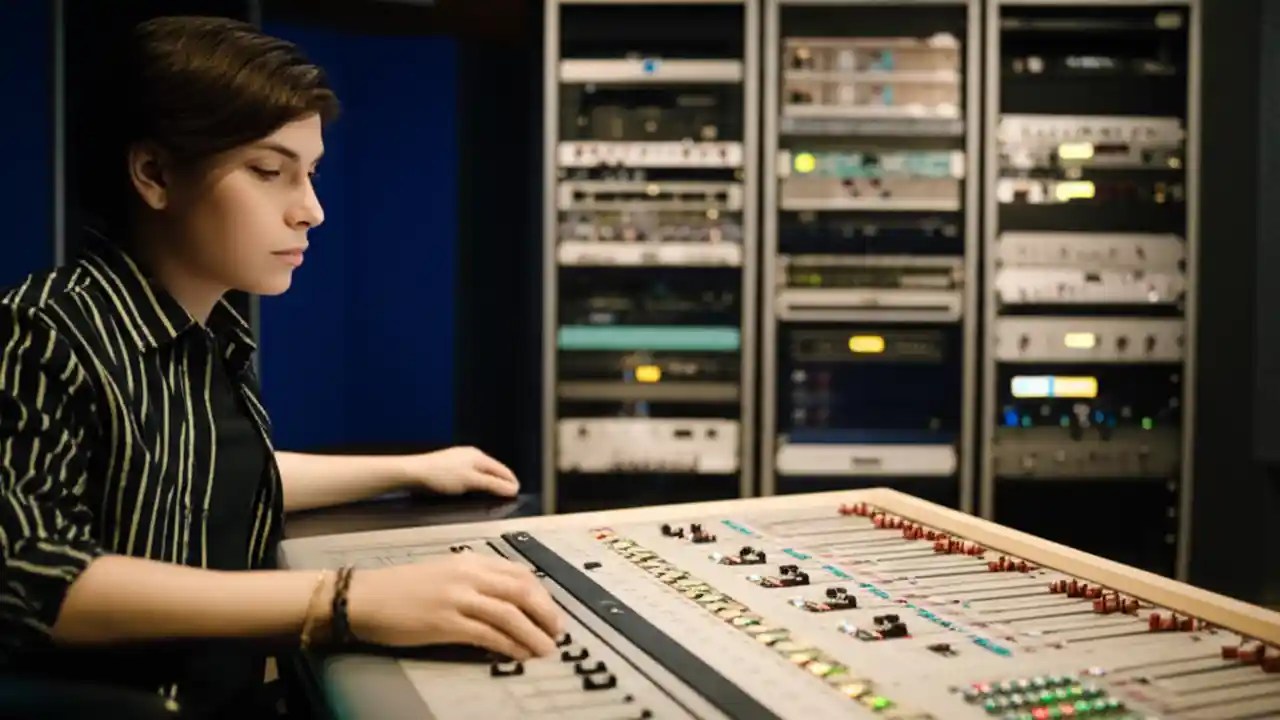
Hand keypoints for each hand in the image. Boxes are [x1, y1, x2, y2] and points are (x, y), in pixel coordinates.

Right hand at [346, 553, 563, 659]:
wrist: (364, 598)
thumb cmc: (400, 589)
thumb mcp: (444, 573)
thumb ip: (475, 581)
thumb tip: (507, 601)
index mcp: (470, 561)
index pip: (519, 573)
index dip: (543, 594)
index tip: (552, 611)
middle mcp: (468, 575)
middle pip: (523, 591)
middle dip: (547, 613)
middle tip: (557, 631)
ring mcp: (458, 597)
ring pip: (511, 614)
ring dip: (534, 633)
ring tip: (545, 649)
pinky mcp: (446, 622)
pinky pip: (489, 634)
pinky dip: (510, 645)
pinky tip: (519, 654)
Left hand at [405, 446, 518, 497]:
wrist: (414, 473)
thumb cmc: (439, 475)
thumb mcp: (471, 482)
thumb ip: (493, 485)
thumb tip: (512, 489)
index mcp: (479, 457)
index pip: (503, 470)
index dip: (511, 482)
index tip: (517, 492)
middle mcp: (470, 455)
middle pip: (493, 470)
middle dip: (501, 482)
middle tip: (507, 494)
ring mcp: (459, 459)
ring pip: (482, 471)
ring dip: (489, 482)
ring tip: (493, 492)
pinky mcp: (450, 465)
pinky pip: (470, 473)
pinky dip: (477, 481)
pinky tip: (472, 488)